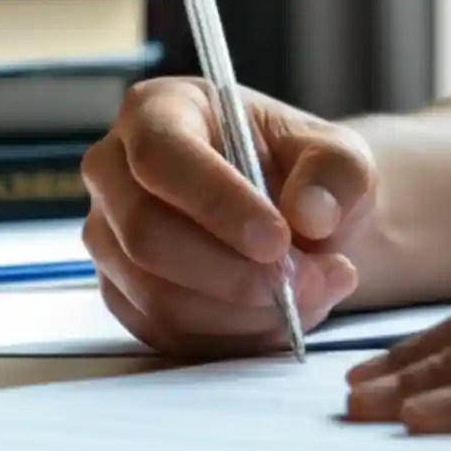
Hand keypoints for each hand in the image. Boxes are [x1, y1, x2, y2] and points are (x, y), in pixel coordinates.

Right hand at [81, 76, 376, 357]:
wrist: (294, 223)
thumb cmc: (302, 174)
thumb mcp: (339, 156)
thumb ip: (336, 175)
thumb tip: (310, 213)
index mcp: (155, 112)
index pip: (161, 155)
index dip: (215, 202)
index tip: (276, 239)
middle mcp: (114, 174)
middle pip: (145, 235)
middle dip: (231, 272)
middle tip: (304, 282)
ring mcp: (110, 239)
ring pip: (156, 295)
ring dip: (241, 312)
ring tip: (310, 296)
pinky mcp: (123, 295)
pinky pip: (166, 333)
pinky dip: (231, 337)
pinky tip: (279, 317)